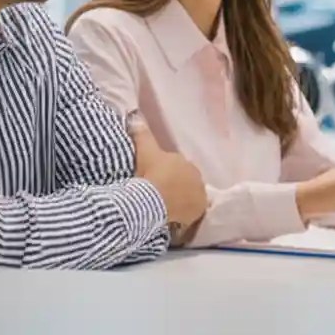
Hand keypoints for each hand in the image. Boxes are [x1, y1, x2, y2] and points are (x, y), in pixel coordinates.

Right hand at [132, 126, 208, 240]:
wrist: (152, 198)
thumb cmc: (149, 173)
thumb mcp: (144, 150)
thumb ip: (141, 132)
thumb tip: (135, 115)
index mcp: (186, 161)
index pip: (178, 168)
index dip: (168, 174)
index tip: (156, 180)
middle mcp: (197, 177)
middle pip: (186, 183)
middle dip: (176, 187)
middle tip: (160, 195)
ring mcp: (199, 196)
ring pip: (189, 198)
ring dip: (181, 201)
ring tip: (166, 208)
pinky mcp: (198, 212)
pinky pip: (191, 214)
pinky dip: (184, 215)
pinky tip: (173, 219)